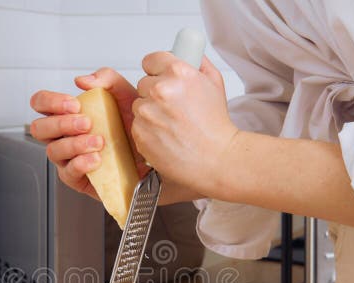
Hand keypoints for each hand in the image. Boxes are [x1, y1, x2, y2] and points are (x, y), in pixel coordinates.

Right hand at [29, 68, 147, 199]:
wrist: (156, 155)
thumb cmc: (136, 127)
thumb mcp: (127, 96)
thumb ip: (107, 80)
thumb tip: (83, 80)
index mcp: (69, 114)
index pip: (42, 103)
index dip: (50, 102)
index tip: (74, 104)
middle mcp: (64, 136)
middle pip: (39, 128)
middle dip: (61, 123)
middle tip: (87, 122)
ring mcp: (69, 159)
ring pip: (53, 151)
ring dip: (74, 144)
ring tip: (98, 142)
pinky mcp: (79, 180)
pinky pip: (68, 174)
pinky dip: (81, 164)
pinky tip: (96, 159)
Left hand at [133, 54, 238, 198]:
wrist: (216, 159)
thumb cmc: (216, 125)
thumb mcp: (215, 84)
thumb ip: (198, 63)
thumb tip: (187, 53)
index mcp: (178, 73)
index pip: (150, 60)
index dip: (157, 70)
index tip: (161, 77)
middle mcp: (159, 90)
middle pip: (143, 83)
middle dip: (155, 93)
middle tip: (173, 107)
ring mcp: (147, 113)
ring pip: (138, 105)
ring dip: (150, 112)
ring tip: (171, 124)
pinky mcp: (139, 133)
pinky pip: (137, 126)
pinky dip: (148, 130)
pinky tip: (166, 136)